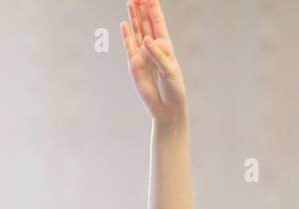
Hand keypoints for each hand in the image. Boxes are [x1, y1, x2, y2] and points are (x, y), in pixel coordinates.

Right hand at [121, 0, 186, 127]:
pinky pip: (128, 46)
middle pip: (146, 23)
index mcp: (165, 47)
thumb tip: (146, 39)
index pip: (158, 23)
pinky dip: (126, 34)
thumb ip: (157, 55)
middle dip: (142, 8)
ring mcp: (142, 55)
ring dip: (134, 16)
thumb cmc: (174, 90)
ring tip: (130, 1)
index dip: (154, 9)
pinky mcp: (134, 65)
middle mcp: (153, 48)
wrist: (166, 108)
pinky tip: (124, 23)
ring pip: (136, 31)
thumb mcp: (169, 72)